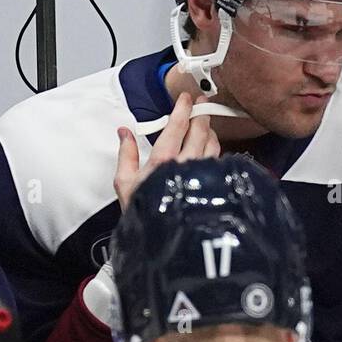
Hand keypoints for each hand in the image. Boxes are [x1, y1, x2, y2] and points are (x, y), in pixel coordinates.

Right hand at [114, 92, 220, 211]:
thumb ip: (126, 154)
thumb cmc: (142, 213)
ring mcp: (203, 175)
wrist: (160, 243)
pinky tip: (209, 147)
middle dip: (201, 114)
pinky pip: (217, 159)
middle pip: (199, 130)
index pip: (177, 126)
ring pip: (212, 143)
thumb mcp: (124, 184)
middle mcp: (187, 165)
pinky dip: (214, 147)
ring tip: (205, 124)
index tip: (187, 98)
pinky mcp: (213, 184)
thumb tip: (125, 132)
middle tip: (202, 103)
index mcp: (163, 162)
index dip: (183, 108)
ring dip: (209, 130)